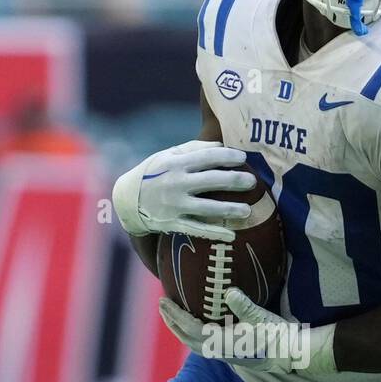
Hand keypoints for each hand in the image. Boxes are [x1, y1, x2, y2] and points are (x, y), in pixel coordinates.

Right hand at [112, 141, 255, 242]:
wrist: (127, 200)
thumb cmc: (153, 173)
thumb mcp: (168, 155)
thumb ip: (193, 149)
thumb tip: (221, 145)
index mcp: (176, 163)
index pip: (207, 157)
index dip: (227, 157)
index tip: (243, 158)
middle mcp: (176, 184)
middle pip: (211, 181)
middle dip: (234, 180)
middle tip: (253, 182)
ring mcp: (174, 205)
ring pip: (207, 208)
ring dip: (229, 209)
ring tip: (247, 210)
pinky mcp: (173, 223)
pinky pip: (197, 229)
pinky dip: (215, 233)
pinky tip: (232, 236)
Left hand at [158, 290, 335, 376]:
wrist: (292, 354)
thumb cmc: (278, 336)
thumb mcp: (262, 318)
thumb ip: (245, 306)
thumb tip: (230, 292)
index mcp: (223, 343)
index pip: (191, 329)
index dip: (175, 315)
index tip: (164, 301)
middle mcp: (219, 351)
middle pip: (186, 338)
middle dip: (172, 322)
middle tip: (162, 305)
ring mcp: (224, 353)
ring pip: (194, 343)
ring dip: (181, 329)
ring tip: (172, 315)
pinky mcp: (230, 352)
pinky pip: (203, 343)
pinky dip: (193, 333)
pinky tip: (196, 324)